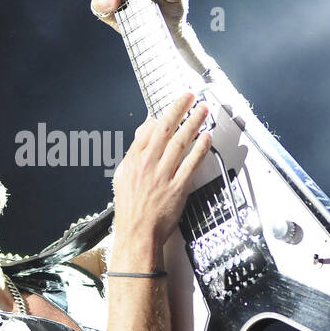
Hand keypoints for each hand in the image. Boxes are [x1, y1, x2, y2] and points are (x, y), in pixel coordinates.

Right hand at [111, 91, 210, 247]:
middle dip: (180, 109)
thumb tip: (143, 133)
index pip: (149, 130)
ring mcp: (163, 176)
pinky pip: (191, 164)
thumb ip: (134, 152)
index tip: (176, 103)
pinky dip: (200, 149)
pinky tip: (206, 138)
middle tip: (191, 96)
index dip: (164, 113)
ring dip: (193, 123)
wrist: (136, 233)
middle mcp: (148, 165)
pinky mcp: (177, 188)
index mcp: (133, 161)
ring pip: (180, 143)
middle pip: (165, 130)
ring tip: (203, 110)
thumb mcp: (123, 176)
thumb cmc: (131, 208)